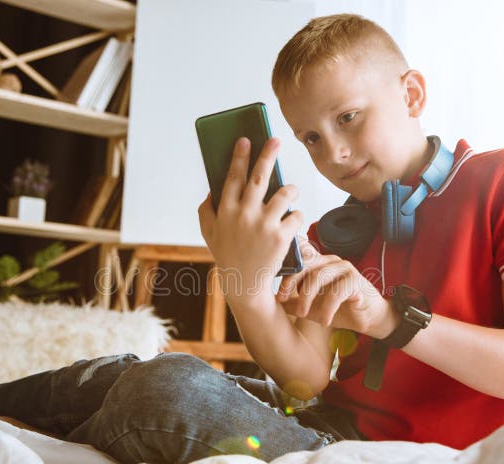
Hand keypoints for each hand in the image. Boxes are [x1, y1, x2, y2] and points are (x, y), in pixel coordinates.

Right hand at [198, 137, 303, 304]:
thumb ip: (206, 210)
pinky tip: (290, 222)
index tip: (245, 140)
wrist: (244, 283)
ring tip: (289, 192)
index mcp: (226, 211)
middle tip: (275, 139)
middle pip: (260, 177)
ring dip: (291, 189)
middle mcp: (244, 215)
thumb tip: (213, 188)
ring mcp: (264, 225)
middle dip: (268, 155)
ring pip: (285, 193)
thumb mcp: (209, 233)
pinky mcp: (282, 237)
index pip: (233, 177)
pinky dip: (296, 215)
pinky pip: (297, 214)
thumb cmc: (227, 254)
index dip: (239, 157)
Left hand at [277, 239, 396, 336]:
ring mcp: (345, 269)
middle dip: (291, 282)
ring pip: (318, 276)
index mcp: (319, 264)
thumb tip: (270, 303)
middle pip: (305, 264)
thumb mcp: (311, 307)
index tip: (277, 295)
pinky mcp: (357, 281)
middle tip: (284, 300)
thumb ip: (293, 302)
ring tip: (302, 315)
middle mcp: (331, 262)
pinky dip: (328, 307)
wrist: (369, 319)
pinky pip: (337, 291)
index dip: (285, 274)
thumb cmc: (340, 310)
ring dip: (307, 297)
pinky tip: (325, 321)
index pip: (298, 260)